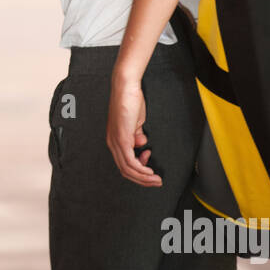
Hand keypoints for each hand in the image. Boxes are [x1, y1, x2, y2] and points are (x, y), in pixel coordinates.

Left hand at [106, 69, 161, 186]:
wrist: (126, 87)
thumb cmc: (130, 101)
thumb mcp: (135, 122)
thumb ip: (136, 134)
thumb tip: (141, 143)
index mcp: (114, 140)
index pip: (124, 164)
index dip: (138, 171)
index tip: (150, 167)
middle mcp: (112, 143)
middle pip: (125, 170)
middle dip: (142, 179)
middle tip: (156, 182)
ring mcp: (116, 142)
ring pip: (128, 169)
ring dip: (144, 177)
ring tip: (156, 179)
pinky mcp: (121, 138)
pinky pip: (130, 161)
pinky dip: (141, 169)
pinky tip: (149, 171)